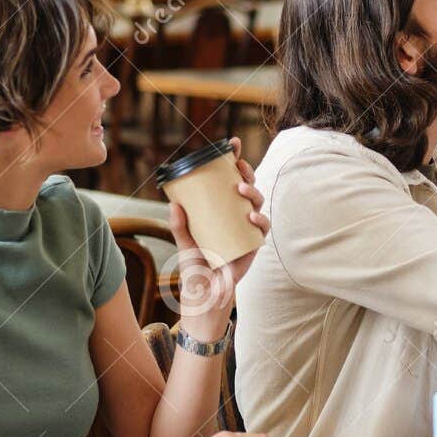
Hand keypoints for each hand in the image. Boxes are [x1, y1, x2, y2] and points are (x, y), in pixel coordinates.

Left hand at [168, 136, 268, 342]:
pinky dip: (260, 219)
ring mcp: (246, 228)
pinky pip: (262, 227)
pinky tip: (252, 216)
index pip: (228, 179)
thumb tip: (174, 204)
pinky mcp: (253, 244)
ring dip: (252, 192)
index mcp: (219, 209)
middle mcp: (235, 215)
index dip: (234, 160)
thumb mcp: (185, 242)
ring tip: (241, 189)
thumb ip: (180, 225)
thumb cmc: (195, 266)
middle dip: (246, 172)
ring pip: (257, 202)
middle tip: (239, 167)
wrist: (205, 294)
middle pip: (246, 186)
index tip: (233, 142)